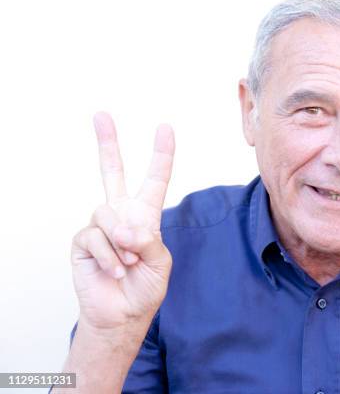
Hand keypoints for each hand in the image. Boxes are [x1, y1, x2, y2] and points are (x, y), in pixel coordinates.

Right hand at [71, 112, 174, 329]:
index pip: (154, 180)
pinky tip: (116, 271)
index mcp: (145, 216)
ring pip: (107, 215)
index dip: (161, 155)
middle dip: (107, 143)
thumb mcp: (161, 263)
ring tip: (130, 263)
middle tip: (101, 115)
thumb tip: (126, 230)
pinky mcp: (83, 242)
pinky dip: (109, 256)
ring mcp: (100, 227)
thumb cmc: (145, 288)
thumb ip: (149, 241)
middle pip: (111, 172)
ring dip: (122, 243)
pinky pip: (94, 237)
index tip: (165, 129)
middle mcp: (121, 215)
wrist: (122, 315)